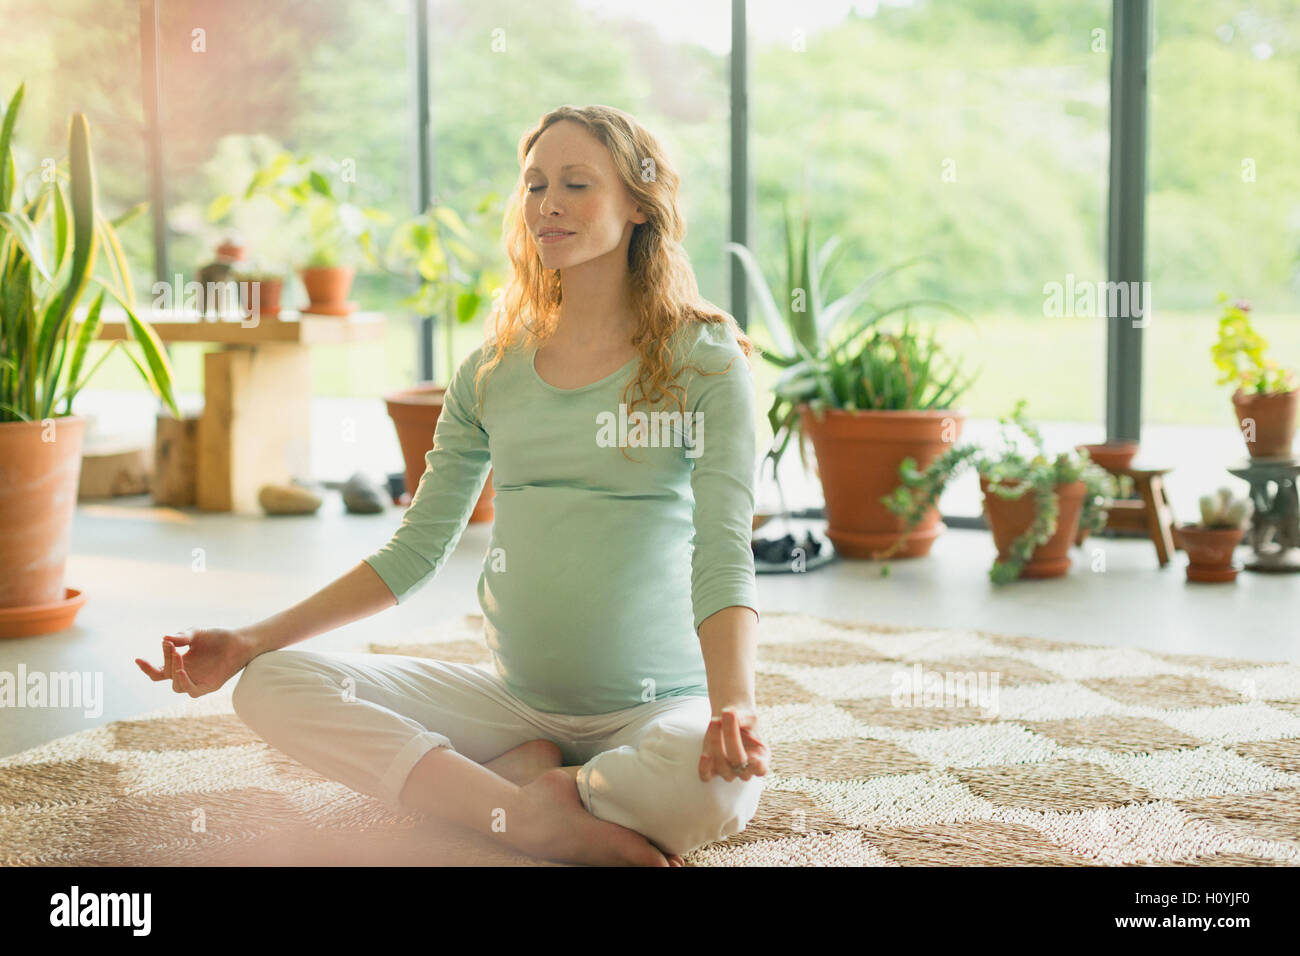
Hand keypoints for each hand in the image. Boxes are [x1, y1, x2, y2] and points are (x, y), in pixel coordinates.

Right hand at [135, 627, 257, 697]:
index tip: (137, 659)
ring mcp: (197, 681)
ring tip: (177, 655)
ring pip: (177, 686)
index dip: (146, 668)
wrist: (238, 641)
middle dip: (164, 661)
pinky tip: (181, 671)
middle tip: (170, 646)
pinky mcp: (209, 686)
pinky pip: (193, 691)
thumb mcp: (195, 634)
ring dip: (174, 671)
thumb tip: (165, 638)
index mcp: (178, 665)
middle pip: (165, 676)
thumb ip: (181, 637)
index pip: (158, 672)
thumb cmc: (216, 638)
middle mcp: (186, 675)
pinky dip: (185, 683)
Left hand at [698, 705, 768, 782]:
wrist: (728, 719)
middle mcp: (744, 770)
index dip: (757, 767)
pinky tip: (705, 755)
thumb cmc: (743, 720)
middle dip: (732, 737)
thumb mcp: (748, 717)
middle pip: (738, 762)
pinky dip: (704, 768)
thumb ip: (741, 719)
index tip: (753, 757)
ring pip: (722, 767)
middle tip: (728, 714)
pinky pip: (706, 776)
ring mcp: (728, 772)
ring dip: (716, 743)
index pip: (761, 769)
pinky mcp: (711, 770)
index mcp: (760, 759)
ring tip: (715, 720)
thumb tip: (729, 715)